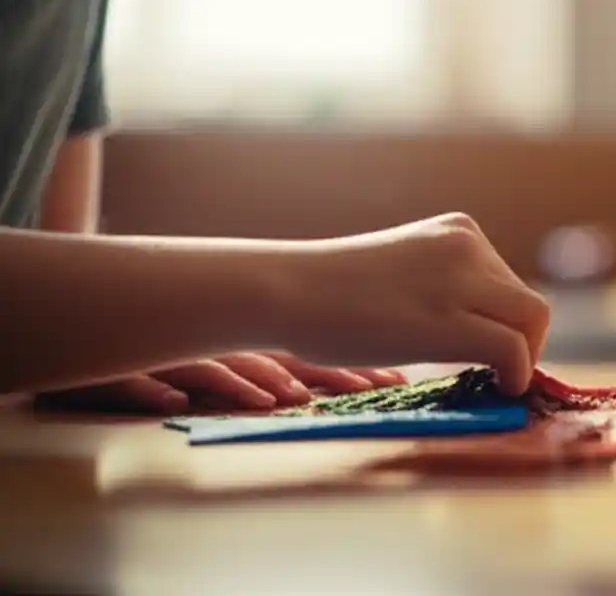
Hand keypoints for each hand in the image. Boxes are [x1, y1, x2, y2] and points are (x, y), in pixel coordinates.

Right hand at [35, 351, 404, 413]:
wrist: (101, 324)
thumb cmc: (170, 352)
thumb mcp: (223, 358)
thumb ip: (265, 368)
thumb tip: (313, 388)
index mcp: (252, 346)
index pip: (312, 357)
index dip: (355, 369)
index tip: (400, 379)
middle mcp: (227, 349)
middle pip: (281, 361)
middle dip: (329, 375)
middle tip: (372, 388)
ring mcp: (184, 358)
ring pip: (220, 366)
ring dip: (253, 382)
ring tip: (290, 398)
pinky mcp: (136, 369)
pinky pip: (147, 380)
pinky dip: (157, 391)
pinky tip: (175, 405)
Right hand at [281, 213, 551, 395]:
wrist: (284, 290)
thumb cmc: (329, 293)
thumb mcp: (406, 272)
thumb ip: (447, 289)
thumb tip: (486, 333)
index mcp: (460, 231)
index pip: (512, 285)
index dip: (511, 327)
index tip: (490, 356)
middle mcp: (468, 246)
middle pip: (530, 306)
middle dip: (524, 345)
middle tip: (496, 375)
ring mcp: (460, 279)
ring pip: (532, 325)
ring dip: (523, 361)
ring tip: (493, 382)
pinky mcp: (449, 320)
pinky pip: (513, 351)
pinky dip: (516, 376)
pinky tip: (497, 388)